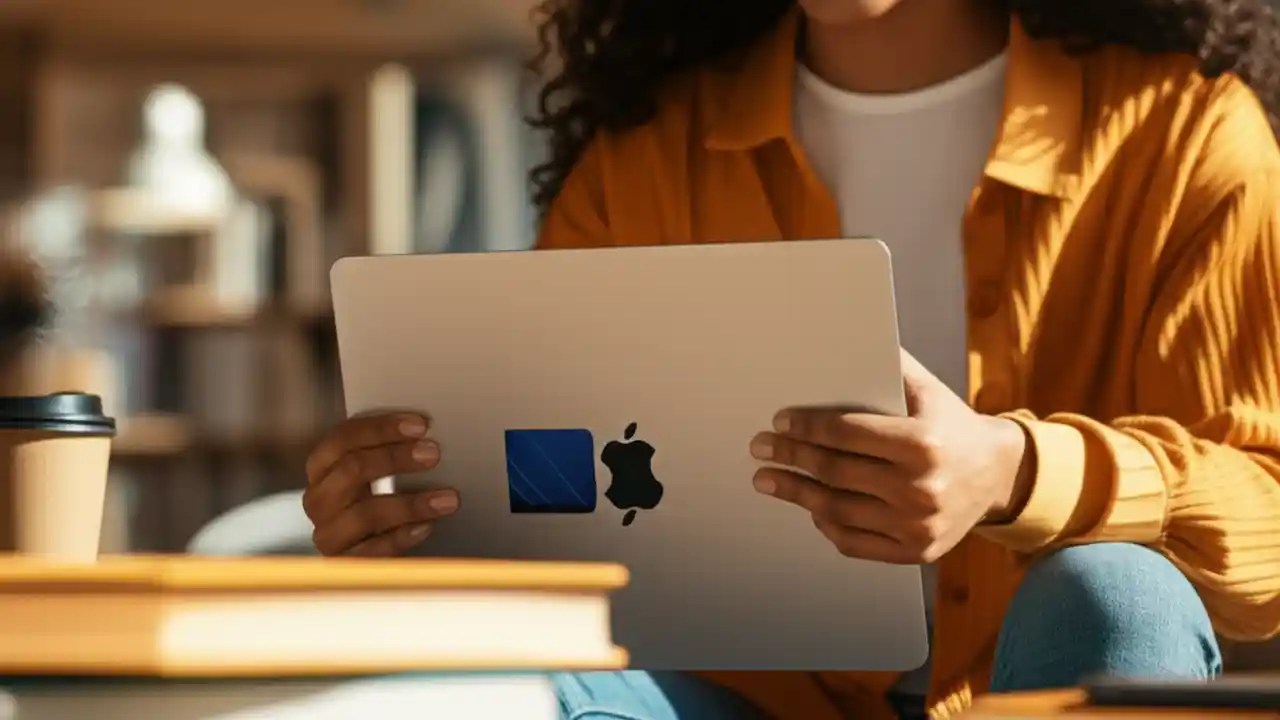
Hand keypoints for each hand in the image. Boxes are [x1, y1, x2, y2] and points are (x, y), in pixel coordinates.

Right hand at [303, 413, 459, 555]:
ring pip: (365, 513)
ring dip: (411, 504)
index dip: (381, 428)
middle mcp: (318, 499)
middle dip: (396, 458)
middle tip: (434, 454)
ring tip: (449, 499)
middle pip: (352, 469)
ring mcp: (328, 534)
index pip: (343, 438)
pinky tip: (427, 527)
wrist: (380, 554)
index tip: (421, 424)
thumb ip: (391, 453)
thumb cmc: (384, 503)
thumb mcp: (380, 475)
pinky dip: (402, 537)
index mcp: (322, 466)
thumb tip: (427, 435)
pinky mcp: (344, 565)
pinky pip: (372, 551)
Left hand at [749, 349, 1033, 563]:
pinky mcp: (915, 552)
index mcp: (923, 443)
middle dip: (789, 457)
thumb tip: (832, 341)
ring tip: (767, 479)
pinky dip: (826, 524)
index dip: (806, 427)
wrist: (999, 474)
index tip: (779, 422)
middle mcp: (921, 488)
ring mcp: (917, 526)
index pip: (846, 433)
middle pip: (834, 472)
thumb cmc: (950, 425)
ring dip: (795, 493)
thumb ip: (885, 367)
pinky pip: (854, 542)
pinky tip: (809, 507)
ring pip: (836, 510)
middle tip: (760, 448)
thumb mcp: (925, 390)